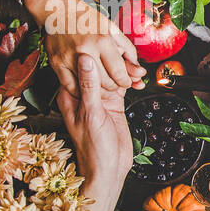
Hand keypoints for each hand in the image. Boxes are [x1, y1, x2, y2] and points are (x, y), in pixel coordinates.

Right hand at [25, 0, 144, 94]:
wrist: (58, 11)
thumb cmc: (87, 19)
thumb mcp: (113, 30)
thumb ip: (128, 50)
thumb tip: (139, 71)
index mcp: (102, 41)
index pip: (119, 73)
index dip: (126, 81)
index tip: (127, 82)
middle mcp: (85, 50)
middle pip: (106, 83)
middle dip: (114, 87)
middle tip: (116, 84)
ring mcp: (68, 58)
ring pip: (88, 87)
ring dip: (99, 91)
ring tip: (103, 86)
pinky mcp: (55, 63)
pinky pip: (70, 87)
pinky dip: (80, 90)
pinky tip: (86, 86)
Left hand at [55, 53, 132, 186]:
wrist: (108, 169)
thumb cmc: (93, 147)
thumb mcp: (91, 113)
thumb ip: (89, 85)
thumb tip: (86, 58)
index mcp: (70, 95)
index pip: (78, 66)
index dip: (90, 53)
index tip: (101, 41)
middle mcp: (84, 94)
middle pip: (97, 69)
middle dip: (112, 62)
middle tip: (127, 55)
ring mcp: (100, 99)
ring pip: (111, 77)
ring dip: (124, 72)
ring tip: (138, 69)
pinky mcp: (114, 105)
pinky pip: (122, 87)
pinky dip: (130, 82)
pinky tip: (139, 79)